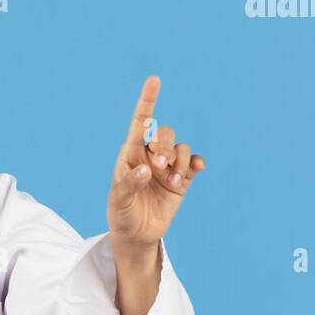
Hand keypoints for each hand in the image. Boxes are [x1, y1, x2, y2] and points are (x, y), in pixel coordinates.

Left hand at [107, 76, 205, 262]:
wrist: (136, 234)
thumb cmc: (121, 213)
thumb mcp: (118, 201)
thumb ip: (129, 184)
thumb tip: (146, 169)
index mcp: (130, 153)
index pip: (140, 122)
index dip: (148, 100)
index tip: (155, 80)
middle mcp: (150, 155)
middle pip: (164, 133)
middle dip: (165, 145)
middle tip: (160, 166)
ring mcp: (167, 166)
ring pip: (181, 147)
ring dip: (180, 160)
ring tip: (172, 180)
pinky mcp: (181, 179)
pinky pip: (193, 162)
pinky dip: (196, 162)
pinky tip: (195, 168)